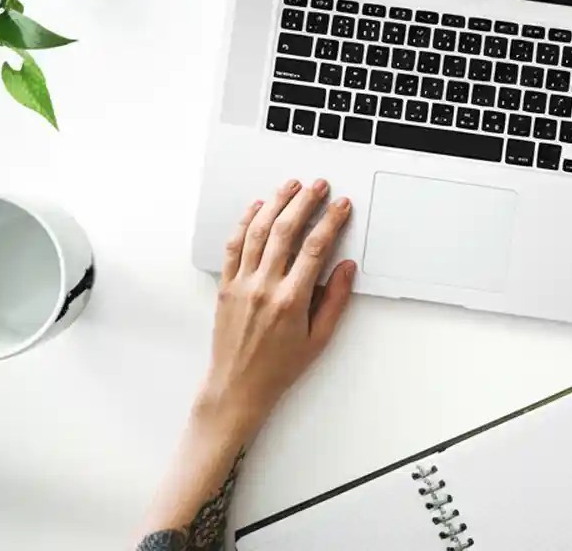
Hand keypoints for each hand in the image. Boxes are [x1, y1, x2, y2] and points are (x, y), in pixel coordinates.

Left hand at [195, 179, 356, 445]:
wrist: (238, 386)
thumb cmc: (280, 367)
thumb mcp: (319, 339)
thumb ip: (334, 300)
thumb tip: (345, 267)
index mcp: (291, 301)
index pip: (315, 248)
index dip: (331, 222)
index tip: (341, 206)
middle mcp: (264, 287)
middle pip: (285, 231)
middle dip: (304, 202)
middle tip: (318, 186)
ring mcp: (241, 284)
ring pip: (258, 232)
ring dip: (276, 203)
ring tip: (290, 186)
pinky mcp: (226, 285)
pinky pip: (234, 246)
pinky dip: (245, 222)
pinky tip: (257, 207)